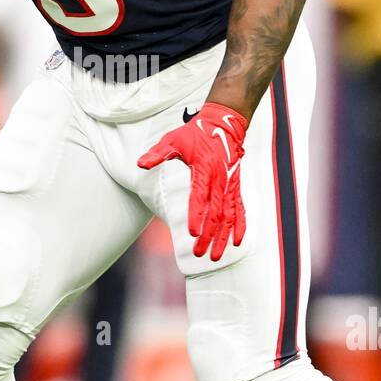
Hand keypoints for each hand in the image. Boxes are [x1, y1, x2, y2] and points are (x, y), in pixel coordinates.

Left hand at [137, 101, 247, 261]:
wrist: (224, 124)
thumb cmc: (196, 133)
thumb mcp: (174, 140)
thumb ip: (158, 154)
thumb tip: (140, 164)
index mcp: (203, 169)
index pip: (199, 197)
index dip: (197, 216)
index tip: (193, 233)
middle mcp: (219, 179)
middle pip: (215, 212)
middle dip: (208, 235)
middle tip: (198, 253)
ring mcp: (229, 185)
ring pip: (228, 216)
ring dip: (222, 237)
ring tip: (216, 256)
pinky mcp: (235, 187)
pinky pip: (240, 209)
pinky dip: (240, 226)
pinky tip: (237, 242)